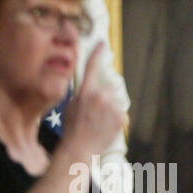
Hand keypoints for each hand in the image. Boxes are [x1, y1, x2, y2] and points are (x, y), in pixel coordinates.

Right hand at [60, 43, 124, 161]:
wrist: (80, 147)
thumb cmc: (72, 127)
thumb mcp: (71, 104)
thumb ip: (83, 92)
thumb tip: (90, 86)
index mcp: (87, 90)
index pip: (93, 66)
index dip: (98, 54)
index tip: (103, 45)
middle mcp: (101, 95)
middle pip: (108, 87)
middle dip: (104, 95)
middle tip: (95, 111)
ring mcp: (113, 107)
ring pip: (116, 99)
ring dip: (110, 106)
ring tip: (99, 120)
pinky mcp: (121, 117)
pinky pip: (120, 112)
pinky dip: (115, 116)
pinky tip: (105, 125)